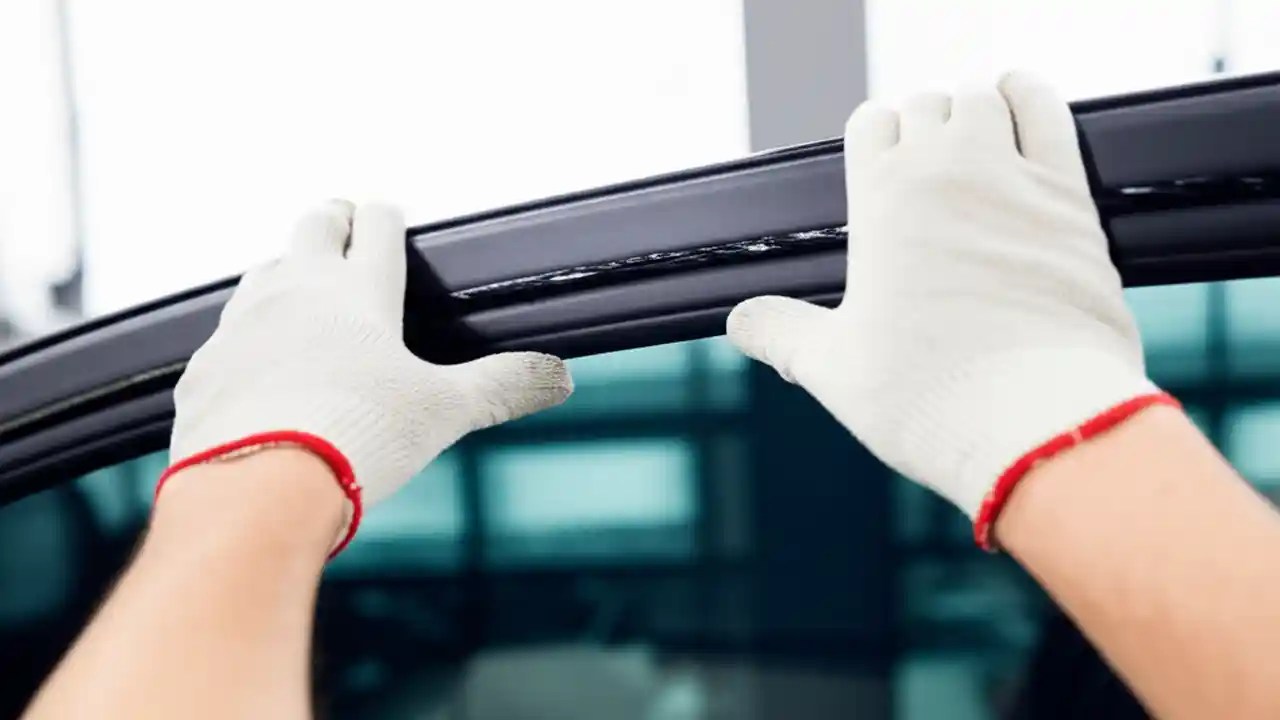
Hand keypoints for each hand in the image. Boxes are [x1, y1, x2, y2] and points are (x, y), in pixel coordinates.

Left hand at [164, 200, 572, 552]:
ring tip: (302, 290)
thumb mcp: (442, 412)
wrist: (255, 487)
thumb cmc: (357, 437)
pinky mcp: (205, 367)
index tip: (387, 215)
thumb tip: (558, 375)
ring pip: (264, 273)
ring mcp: (243, 324)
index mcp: (359, 291)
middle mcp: (296, 291)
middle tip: (342, 225)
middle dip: (331, 221)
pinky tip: (259, 365)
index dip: (385, 217)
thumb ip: (501, 387)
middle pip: (312, 227)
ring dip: (285, 273)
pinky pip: (226, 336)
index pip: (375, 226)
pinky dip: (247, 338)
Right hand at [727, 73, 1171, 546]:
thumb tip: (741, 322)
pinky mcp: (1070, 195)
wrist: (1034, 420)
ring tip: (970, 136)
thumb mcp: (830, 368)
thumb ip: (779, 334)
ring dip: (972, 109)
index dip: (875, 142)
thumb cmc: (930, 395)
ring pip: (984, 99)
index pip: (871, 125)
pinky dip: (1030, 95)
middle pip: (926, 106)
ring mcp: (1011, 176)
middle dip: (923, 127)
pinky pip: (1050, 111)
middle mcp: (945, 171)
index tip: (881, 167)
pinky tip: (1020, 99)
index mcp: (881, 200)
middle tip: (926, 166)